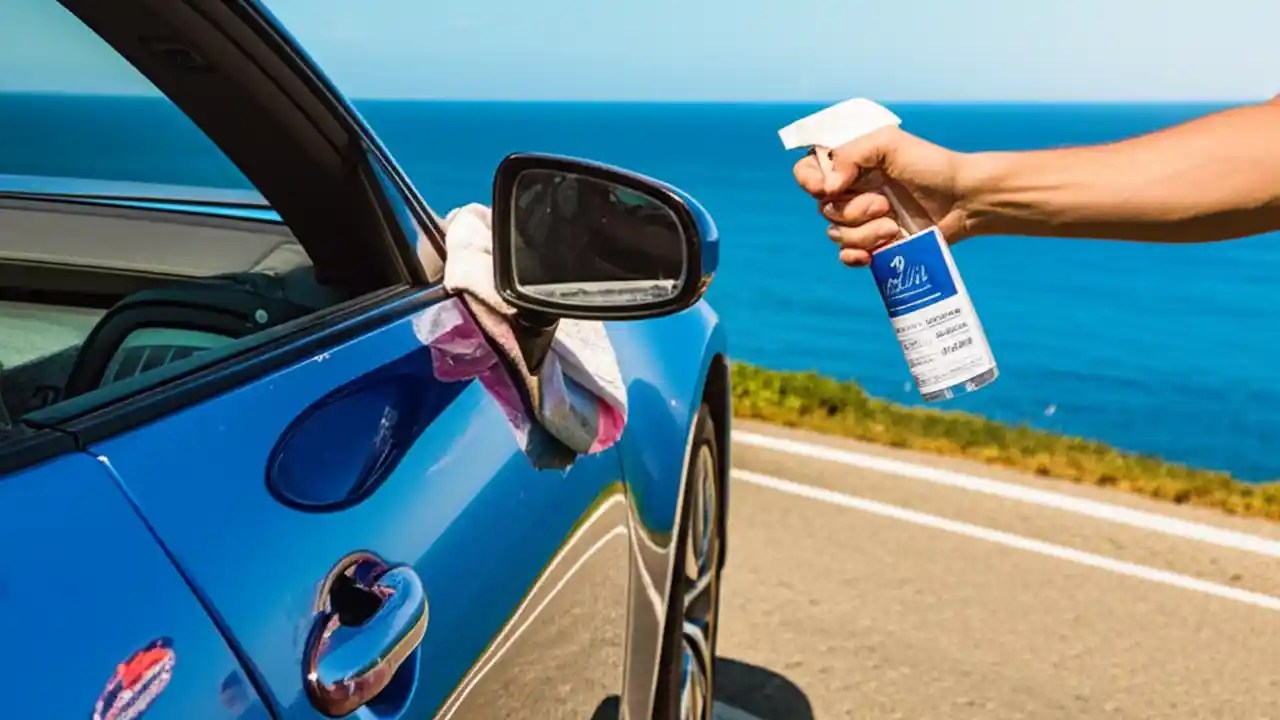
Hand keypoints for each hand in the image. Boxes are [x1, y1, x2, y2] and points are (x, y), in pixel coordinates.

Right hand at [793, 127, 969, 266]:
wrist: (962, 200)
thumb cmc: (930, 166)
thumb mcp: (889, 144)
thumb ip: (851, 154)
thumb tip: (828, 187)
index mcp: (849, 165)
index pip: (808, 171)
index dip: (809, 181)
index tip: (828, 187)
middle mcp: (851, 192)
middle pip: (823, 208)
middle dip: (853, 210)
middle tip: (885, 203)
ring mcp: (861, 220)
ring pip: (836, 234)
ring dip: (863, 232)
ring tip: (892, 226)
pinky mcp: (874, 244)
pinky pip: (847, 256)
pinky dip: (855, 255)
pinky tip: (872, 254)